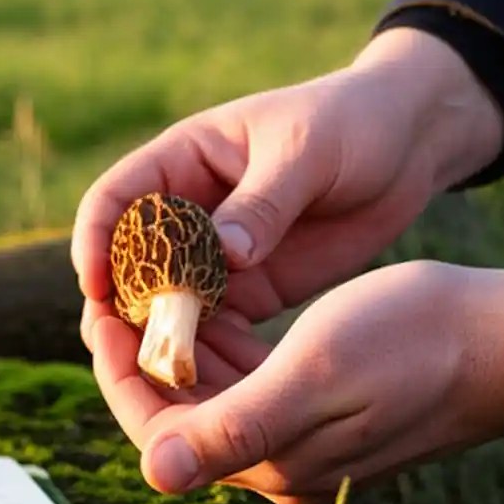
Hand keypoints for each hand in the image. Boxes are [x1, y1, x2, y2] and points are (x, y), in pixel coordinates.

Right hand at [72, 27, 503, 343]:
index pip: (113, 200)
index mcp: (182, 161)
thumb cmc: (350, 124)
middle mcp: (186, 212)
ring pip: (162, 300)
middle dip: (116, 303)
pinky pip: (210, 325)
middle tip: (114, 346)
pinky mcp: (249, 289)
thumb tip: (225, 254)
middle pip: (126, 262)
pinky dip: (200, 350)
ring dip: (153, 335)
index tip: (96, 284)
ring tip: (154, 371)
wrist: (409, 146)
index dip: (94, 241)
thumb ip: (265, 201)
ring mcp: (214, 255)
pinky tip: (202, 378)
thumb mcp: (307, 151)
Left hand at [91, 260, 503, 503]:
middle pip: (175, 415)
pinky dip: (218, 344)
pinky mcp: (316, 410)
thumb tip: (154, 476)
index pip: (158, 433)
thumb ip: (235, 425)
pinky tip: (206, 303)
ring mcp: (296, 437)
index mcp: (267, 461)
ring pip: (206, 395)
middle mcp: (274, 461)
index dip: (120, 376)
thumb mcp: (314, 371)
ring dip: (175, 348)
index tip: (100, 316)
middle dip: (140, 358)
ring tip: (150, 291)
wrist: (500, 338)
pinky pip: (244, 382)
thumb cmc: (416, 340)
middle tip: (113, 297)